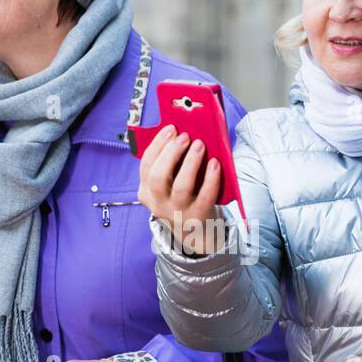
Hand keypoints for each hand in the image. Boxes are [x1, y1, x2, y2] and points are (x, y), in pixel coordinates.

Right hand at [137, 125, 223, 256]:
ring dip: (190, 163)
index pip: (146, 166)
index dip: (157, 145)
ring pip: (181, 187)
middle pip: (159, 177)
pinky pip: (204, 196)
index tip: (171, 129)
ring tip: (200, 145)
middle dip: (171, 152)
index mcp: (146, 192)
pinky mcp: (197, 217)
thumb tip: (180, 134)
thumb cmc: (182, 199)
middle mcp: (158, 204)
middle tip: (185, 136)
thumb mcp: (167, 186)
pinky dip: (211, 178)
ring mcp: (178, 212)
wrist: (194, 232)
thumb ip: (168, 165)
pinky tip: (215, 164)